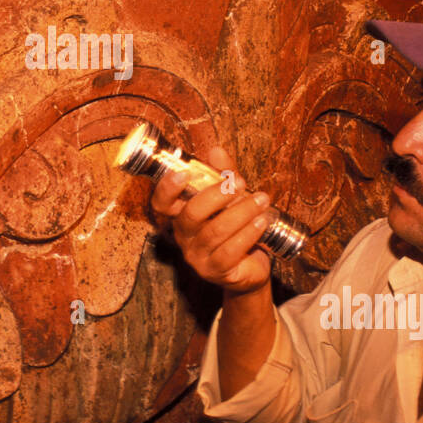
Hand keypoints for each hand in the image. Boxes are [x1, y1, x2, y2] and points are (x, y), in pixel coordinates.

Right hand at [149, 146, 272, 292]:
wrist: (251, 265)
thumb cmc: (236, 227)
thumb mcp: (231, 198)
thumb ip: (223, 176)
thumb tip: (216, 150)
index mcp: (181, 215)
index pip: (161, 203)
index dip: (167, 188)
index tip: (183, 173)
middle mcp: (184, 236)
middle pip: (191, 214)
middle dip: (217, 195)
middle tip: (240, 184)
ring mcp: (197, 256)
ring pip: (215, 231)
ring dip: (242, 213)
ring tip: (262, 201)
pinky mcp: (216, 271)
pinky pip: (230, 251)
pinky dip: (248, 233)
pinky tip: (261, 222)